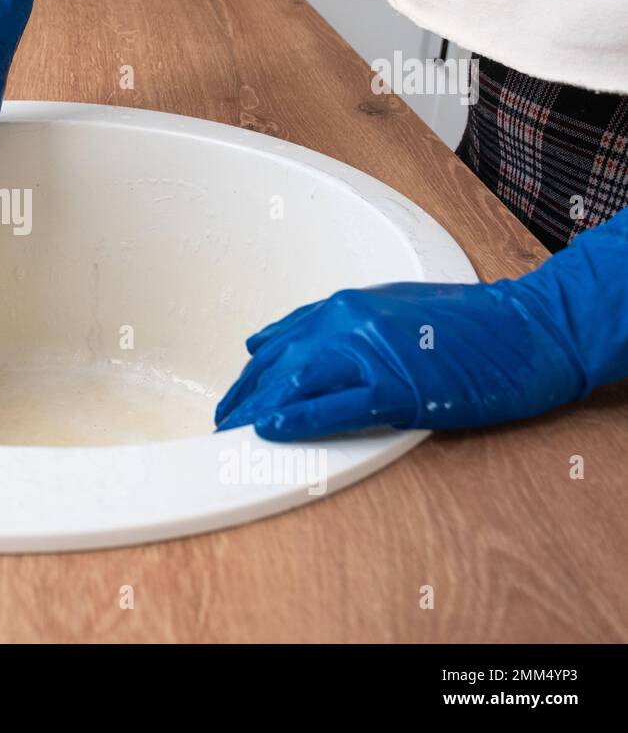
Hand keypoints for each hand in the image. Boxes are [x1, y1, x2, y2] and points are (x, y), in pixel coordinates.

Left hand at [215, 208, 627, 440]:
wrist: (528, 326)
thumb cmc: (465, 322)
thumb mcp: (386, 307)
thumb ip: (328, 324)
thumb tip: (268, 343)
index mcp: (343, 308)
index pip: (278, 347)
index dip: (249, 380)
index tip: (231, 403)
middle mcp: (345, 323)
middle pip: (275, 368)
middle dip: (242, 400)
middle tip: (218, 428)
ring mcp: (370, 351)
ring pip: (293, 384)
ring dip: (256, 412)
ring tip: (229, 438)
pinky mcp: (397, 385)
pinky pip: (335, 404)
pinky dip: (299, 418)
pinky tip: (269, 431)